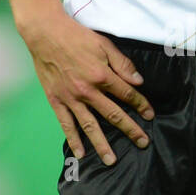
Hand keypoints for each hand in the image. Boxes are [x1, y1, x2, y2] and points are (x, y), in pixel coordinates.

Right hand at [21, 14, 154, 165]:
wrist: (45, 33)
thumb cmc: (76, 36)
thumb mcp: (103, 44)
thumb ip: (122, 64)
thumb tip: (138, 82)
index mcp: (101, 75)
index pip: (127, 94)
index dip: (141, 104)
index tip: (149, 115)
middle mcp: (88, 91)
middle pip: (113, 114)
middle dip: (130, 129)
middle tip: (142, 143)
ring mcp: (71, 98)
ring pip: (90, 125)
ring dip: (102, 144)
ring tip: (111, 160)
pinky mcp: (56, 100)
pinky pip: (66, 123)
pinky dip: (73, 139)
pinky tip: (80, 153)